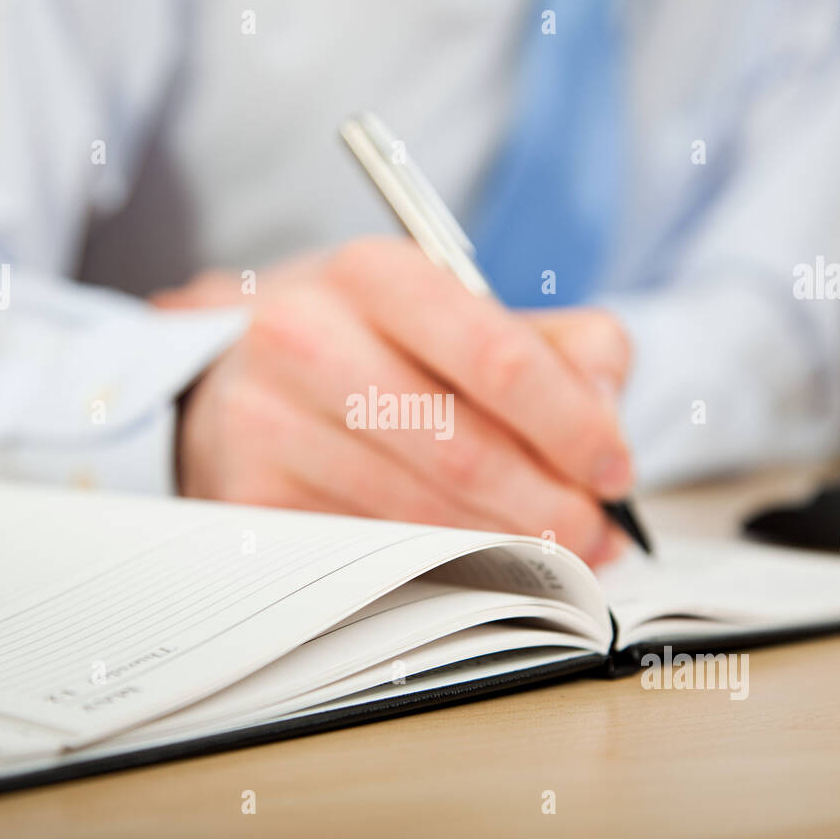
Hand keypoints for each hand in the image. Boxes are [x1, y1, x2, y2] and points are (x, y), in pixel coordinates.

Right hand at [160, 238, 633, 565]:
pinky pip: (372, 551)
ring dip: (506, 546)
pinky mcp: (247, 496)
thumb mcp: (449, 309)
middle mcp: (306, 338)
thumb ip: (552, 344)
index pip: (496, 356)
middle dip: (551, 507)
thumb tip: (607, 410)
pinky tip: (478, 558)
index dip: (573, 425)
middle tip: (598, 535)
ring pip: (419, 515)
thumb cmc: (361, 342)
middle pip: (463, 451)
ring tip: (558, 553)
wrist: (225, 371)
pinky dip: (442, 564)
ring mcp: (266, 422)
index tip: (615, 469)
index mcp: (372, 273)